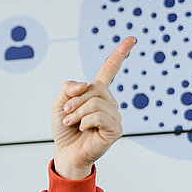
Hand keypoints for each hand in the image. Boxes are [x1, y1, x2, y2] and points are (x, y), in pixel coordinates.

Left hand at [51, 37, 135, 179]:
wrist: (66, 152)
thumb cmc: (65, 129)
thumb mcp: (60, 103)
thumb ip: (69, 88)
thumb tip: (86, 84)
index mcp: (97, 93)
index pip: (110, 70)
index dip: (120, 54)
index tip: (131, 39)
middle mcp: (109, 102)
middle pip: (94, 89)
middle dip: (75, 101)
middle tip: (67, 114)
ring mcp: (115, 115)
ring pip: (95, 102)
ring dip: (77, 112)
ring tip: (72, 123)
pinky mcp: (116, 129)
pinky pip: (99, 116)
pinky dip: (85, 121)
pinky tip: (83, 129)